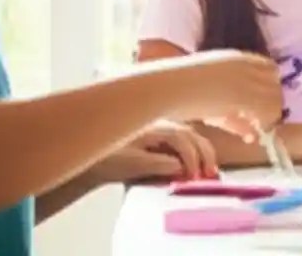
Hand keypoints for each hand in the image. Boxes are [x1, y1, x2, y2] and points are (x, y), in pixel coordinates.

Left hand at [89, 121, 218, 183]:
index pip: (183, 139)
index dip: (192, 159)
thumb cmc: (109, 158)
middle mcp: (162, 125)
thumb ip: (158, 164)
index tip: (193, 177)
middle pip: (193, 134)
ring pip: (192, 136)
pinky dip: (195, 153)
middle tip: (210, 174)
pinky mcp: (162, 138)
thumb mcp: (132, 163)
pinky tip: (197, 164)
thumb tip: (181, 168)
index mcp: (155, 128)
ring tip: (209, 171)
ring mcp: (163, 129)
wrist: (91, 154)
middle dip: (204, 154)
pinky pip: (185, 142)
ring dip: (203, 153)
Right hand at [152, 50, 282, 142]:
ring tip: (250, 130)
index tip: (262, 105)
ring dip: (267, 117)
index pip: (271, 69)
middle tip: (258, 123)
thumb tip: (251, 135)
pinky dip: (262, 125)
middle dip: (271, 105)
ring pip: (275, 100)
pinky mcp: (242, 95)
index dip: (270, 88)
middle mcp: (245, 66)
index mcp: (236, 58)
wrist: (163, 88)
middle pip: (276, 85)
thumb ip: (231, 116)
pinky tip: (247, 136)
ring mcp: (245, 80)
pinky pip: (266, 111)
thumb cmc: (176, 93)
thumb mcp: (209, 100)